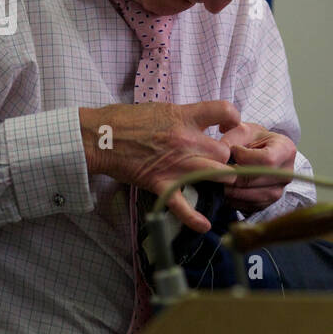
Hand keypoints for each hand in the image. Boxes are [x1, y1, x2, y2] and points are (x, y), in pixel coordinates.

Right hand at [79, 101, 239, 232]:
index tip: (227, 127)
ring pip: (219, 174)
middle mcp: (186, 140)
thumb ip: (185, 116)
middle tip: (218, 161)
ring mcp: (175, 163)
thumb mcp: (162, 109)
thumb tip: (202, 120)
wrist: (99, 135)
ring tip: (216, 182)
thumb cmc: (127, 120)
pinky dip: (194, 218)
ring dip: (220, 180)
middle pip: (225, 152)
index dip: (233, 119)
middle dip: (226, 158)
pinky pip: (182, 205)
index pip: (225, 110)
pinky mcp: (161, 183)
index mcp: (185, 116)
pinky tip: (203, 225)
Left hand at [219, 122, 296, 212]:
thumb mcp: (243, 130)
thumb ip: (232, 138)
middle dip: (230, 175)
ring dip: (227, 189)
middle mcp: (286, 174)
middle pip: (254, 180)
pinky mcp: (266, 204)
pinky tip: (222, 188)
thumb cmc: (253, 139)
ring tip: (215, 179)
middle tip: (213, 169)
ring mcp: (278, 192)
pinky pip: (245, 206)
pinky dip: (230, 199)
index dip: (245, 157)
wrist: (260, 152)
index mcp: (286, 150)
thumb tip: (220, 155)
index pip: (266, 160)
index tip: (233, 150)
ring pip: (248, 196)